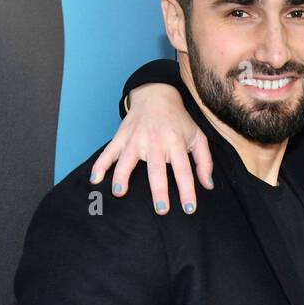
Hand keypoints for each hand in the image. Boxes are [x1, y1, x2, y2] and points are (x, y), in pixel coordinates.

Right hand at [89, 83, 213, 214]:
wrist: (156, 95)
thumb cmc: (179, 121)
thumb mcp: (198, 137)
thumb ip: (205, 162)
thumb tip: (208, 186)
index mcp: (176, 142)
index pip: (183, 170)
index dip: (187, 190)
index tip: (189, 208)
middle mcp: (155, 141)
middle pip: (156, 168)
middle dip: (159, 190)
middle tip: (161, 209)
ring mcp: (136, 138)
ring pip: (128, 159)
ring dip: (122, 175)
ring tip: (120, 193)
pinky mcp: (122, 136)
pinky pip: (109, 151)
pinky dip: (101, 164)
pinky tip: (95, 179)